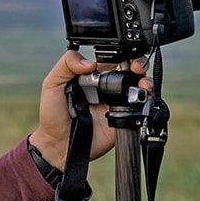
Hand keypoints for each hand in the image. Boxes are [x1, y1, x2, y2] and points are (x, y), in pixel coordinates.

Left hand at [28, 49, 148, 169]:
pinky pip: (141, 108)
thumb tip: (90, 62)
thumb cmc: (53, 115)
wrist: (59, 144)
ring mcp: (117, 103)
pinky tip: (142, 99)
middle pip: (132, 71)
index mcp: (93, 77)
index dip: (124, 55)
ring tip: (143, 84)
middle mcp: (108, 88)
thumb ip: (66, 65)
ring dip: (146, 82)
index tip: (127, 58)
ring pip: (140, 88)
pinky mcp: (123, 119)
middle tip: (138, 69)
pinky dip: (146, 102)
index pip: (114, 60)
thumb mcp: (52, 84)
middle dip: (140, 66)